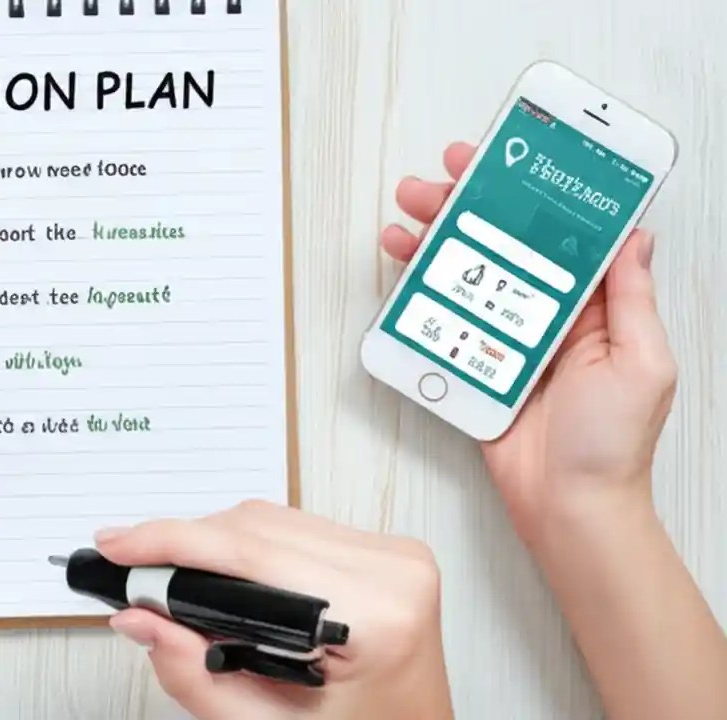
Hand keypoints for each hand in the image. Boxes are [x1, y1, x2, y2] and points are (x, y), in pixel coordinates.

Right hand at [96, 501, 452, 719]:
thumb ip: (194, 675)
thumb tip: (139, 619)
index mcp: (377, 615)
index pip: (250, 553)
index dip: (173, 543)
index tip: (120, 549)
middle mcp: (395, 571)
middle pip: (257, 526)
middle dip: (182, 545)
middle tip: (129, 572)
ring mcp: (395, 556)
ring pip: (272, 519)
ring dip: (213, 544)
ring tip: (169, 577)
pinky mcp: (387, 551)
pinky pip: (297, 527)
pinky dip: (249, 547)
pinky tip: (221, 573)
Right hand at [384, 142, 675, 540]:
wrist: (569, 507)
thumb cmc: (612, 444)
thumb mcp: (643, 362)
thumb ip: (631, 298)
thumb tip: (635, 236)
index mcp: (593, 308)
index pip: (557, 235)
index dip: (530, 194)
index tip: (504, 160)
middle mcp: (547, 317)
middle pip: (500, 248)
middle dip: (465, 209)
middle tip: (434, 182)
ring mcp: (507, 342)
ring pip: (465, 279)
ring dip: (433, 246)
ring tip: (403, 223)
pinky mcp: (475, 369)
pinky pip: (443, 327)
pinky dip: (419, 301)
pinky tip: (402, 277)